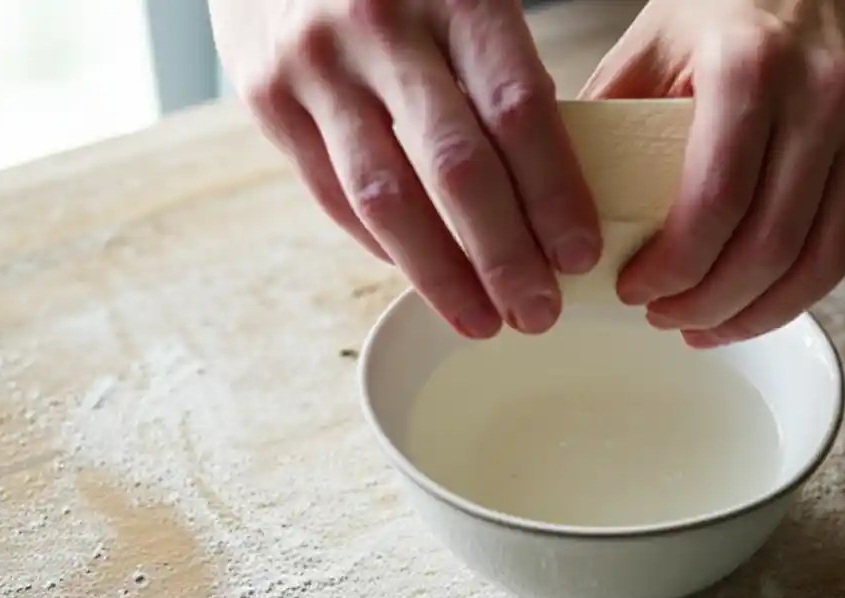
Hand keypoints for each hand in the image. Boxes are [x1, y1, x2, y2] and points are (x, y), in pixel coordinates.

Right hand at [210, 0, 601, 337]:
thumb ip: (503, 67)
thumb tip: (558, 184)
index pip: (519, 111)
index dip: (554, 194)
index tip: (579, 256)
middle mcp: (381, 27)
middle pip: (456, 168)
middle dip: (504, 256)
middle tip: (540, 313)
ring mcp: (316, 65)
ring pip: (387, 198)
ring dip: (440, 275)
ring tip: (484, 321)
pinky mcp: (265, 97)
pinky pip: (334, 194)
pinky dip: (383, 247)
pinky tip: (422, 277)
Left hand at [583, 0, 844, 346]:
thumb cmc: (716, 6)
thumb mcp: (647, 46)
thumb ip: (609, 121)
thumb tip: (564, 213)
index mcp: (751, 70)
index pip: (717, 201)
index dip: (675, 267)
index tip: (633, 291)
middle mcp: (819, 100)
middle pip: (769, 244)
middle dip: (709, 302)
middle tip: (661, 318)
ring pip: (817, 260)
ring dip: (757, 313)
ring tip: (702, 328)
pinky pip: (844, 247)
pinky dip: (798, 293)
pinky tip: (753, 308)